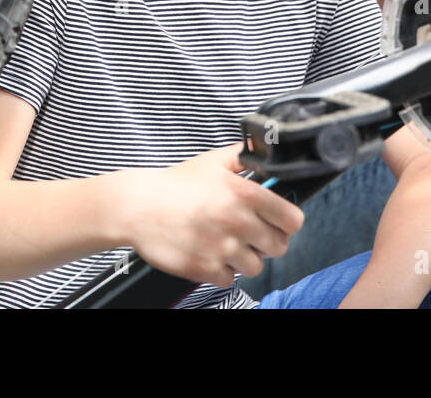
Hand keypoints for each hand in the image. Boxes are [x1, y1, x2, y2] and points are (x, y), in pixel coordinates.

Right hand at [117, 143, 303, 287]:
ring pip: (255, 266)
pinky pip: (230, 278)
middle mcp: (237, 222)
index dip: (287, 221)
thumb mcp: (213, 161)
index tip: (278, 220)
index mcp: (245, 194)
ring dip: (245, 257)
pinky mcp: (204, 269)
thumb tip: (268, 152)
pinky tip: (211, 253)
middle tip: (251, 232)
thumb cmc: (175, 184)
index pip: (292, 220)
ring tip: (228, 242)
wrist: (138, 206)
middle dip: (267, 240)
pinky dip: (223, 270)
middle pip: (278, 246)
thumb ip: (245, 157)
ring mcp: (221, 248)